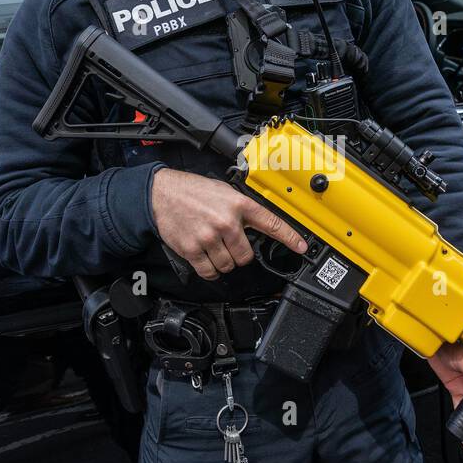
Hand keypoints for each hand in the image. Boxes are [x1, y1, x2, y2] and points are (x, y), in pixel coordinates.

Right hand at [150, 168, 306, 278]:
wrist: (161, 193)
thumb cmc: (193, 191)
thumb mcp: (224, 191)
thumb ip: (242, 209)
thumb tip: (257, 225)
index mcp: (238, 205)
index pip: (271, 223)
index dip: (289, 237)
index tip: (301, 247)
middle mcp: (226, 222)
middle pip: (246, 256)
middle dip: (240, 254)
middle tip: (228, 243)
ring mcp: (209, 237)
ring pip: (228, 265)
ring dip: (223, 261)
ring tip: (213, 245)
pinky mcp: (192, 249)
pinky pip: (210, 271)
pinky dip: (210, 269)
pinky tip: (205, 256)